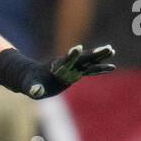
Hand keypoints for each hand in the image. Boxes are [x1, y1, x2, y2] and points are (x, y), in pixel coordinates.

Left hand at [0, 44, 115, 98]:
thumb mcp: (29, 86)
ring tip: (112, 50)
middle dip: (94, 54)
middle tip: (107, 48)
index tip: (78, 48)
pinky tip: (111, 67)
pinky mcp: (75, 73)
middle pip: (82, 59)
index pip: (66, 61)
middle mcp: (66, 64)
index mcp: (55, 66)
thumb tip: (36, 92)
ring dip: (99, 57)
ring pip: (88, 62)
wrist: (31, 75)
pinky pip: (89, 70)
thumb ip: (33, 88)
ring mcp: (72, 68)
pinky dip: (99, 69)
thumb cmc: (29, 82)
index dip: (71, 56)